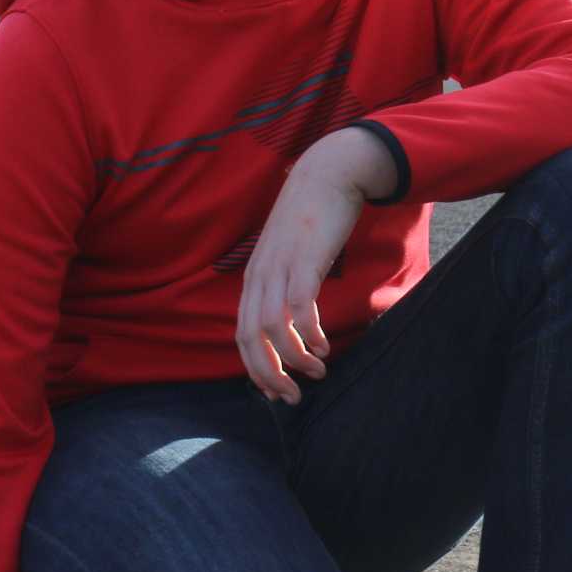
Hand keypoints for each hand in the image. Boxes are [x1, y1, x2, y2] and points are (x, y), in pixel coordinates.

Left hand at [237, 130, 395, 402]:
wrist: (329, 174)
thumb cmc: (315, 217)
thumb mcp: (293, 254)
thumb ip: (288, 282)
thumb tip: (298, 316)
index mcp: (254, 279)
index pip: (242, 335)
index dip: (256, 369)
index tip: (278, 390)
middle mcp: (260, 278)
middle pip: (251, 339)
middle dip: (269, 375)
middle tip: (292, 397)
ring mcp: (279, 270)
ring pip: (272, 330)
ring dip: (294, 359)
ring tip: (317, 371)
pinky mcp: (303, 263)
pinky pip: (298, 309)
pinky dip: (308, 334)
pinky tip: (323, 345)